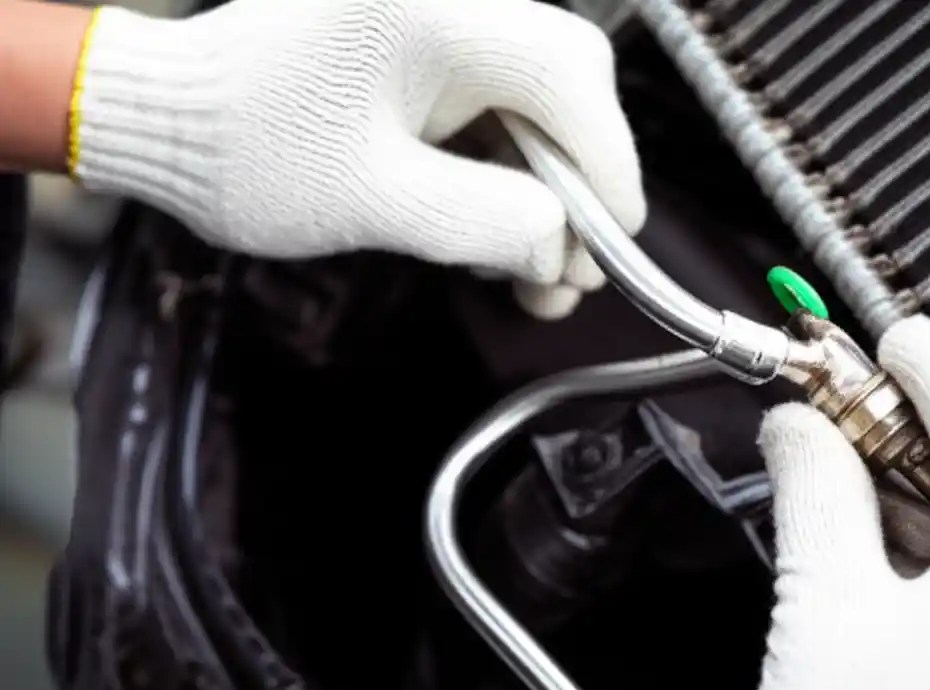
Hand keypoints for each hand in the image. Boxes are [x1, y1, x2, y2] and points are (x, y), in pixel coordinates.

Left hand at [73, 0, 643, 318]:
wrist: (168, 123)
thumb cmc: (242, 150)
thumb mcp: (372, 200)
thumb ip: (484, 221)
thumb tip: (562, 246)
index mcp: (428, 11)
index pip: (566, 73)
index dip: (608, 162)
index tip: (615, 238)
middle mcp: (444, 3)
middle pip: (567, 85)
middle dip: (580, 183)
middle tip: (572, 267)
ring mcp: (436, 27)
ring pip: (539, 107)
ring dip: (547, 193)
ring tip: (535, 277)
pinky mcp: (426, 57)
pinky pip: (497, 114)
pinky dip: (509, 179)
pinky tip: (500, 240)